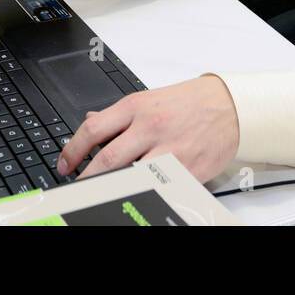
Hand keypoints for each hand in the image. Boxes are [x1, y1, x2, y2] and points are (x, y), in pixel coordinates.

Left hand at [57, 76, 240, 182]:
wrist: (229, 106)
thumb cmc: (189, 102)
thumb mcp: (149, 98)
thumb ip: (119, 115)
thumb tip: (90, 123)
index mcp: (136, 107)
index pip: (93, 130)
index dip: (72, 151)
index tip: (65, 164)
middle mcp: (150, 127)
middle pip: (107, 158)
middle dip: (85, 178)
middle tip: (75, 187)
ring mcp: (169, 150)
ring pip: (130, 176)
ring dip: (112, 188)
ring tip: (100, 195)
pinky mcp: (186, 170)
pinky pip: (159, 186)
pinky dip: (144, 193)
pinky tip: (134, 196)